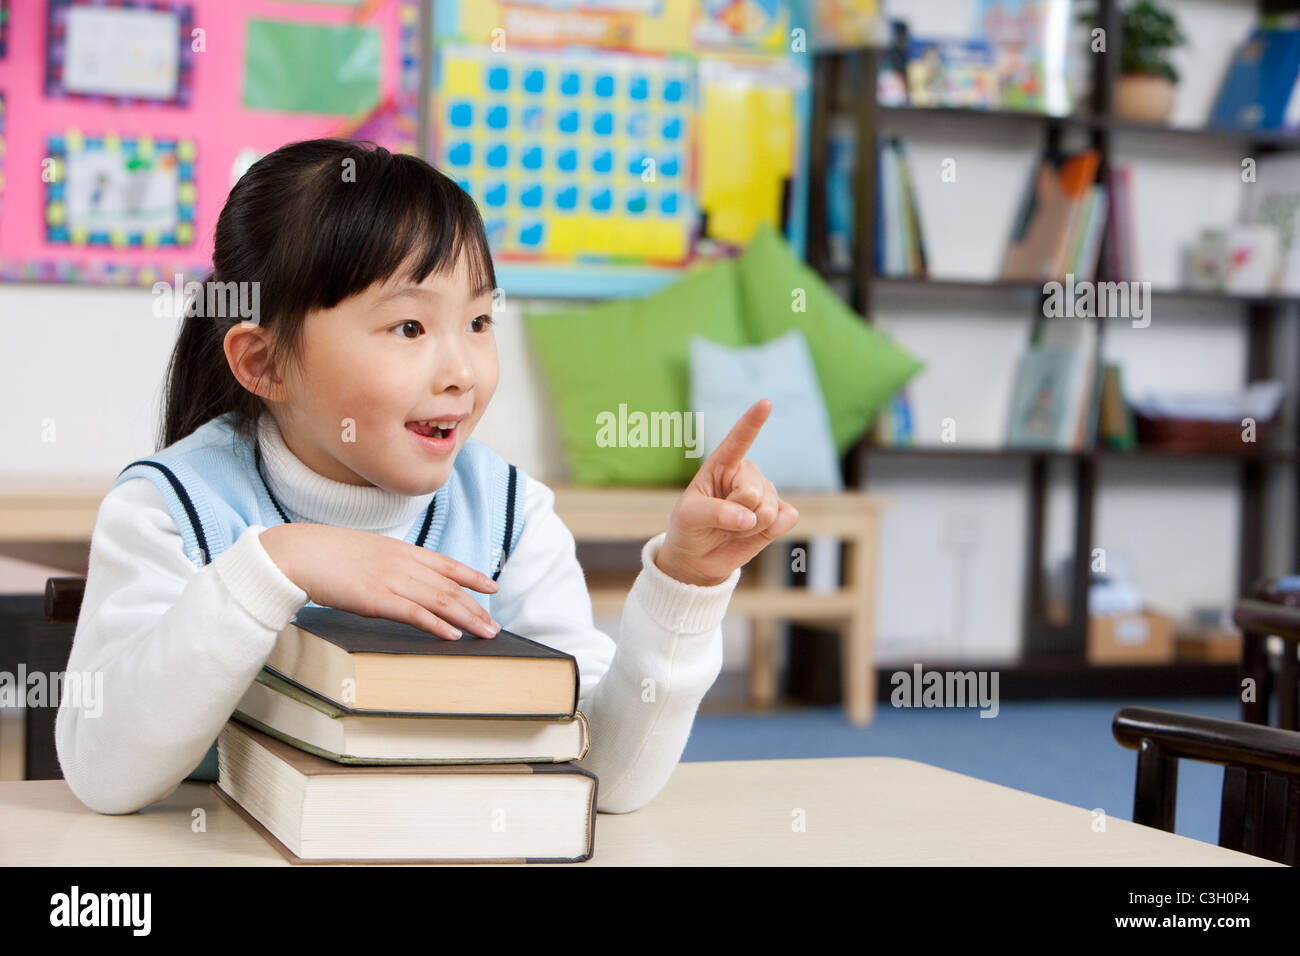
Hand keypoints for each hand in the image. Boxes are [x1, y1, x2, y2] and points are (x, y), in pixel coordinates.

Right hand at [258, 523, 500, 639]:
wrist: (297, 553)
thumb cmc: (325, 554)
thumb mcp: (366, 551)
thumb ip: (388, 563)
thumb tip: (403, 577)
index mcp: (401, 550)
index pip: (446, 564)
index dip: (472, 576)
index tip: (491, 587)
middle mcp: (402, 563)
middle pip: (449, 588)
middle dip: (476, 608)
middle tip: (494, 626)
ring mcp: (391, 580)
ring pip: (440, 601)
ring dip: (467, 619)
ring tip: (485, 633)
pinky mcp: (376, 599)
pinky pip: (414, 614)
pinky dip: (437, 625)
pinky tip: (453, 635)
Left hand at [656, 399, 797, 585]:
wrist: (700, 557)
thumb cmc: (690, 528)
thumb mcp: (689, 518)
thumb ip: (716, 513)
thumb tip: (751, 519)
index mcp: (721, 464)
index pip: (737, 440)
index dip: (752, 422)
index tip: (766, 402)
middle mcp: (747, 473)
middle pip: (752, 492)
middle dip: (736, 514)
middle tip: (721, 521)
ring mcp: (767, 492)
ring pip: (768, 510)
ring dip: (748, 528)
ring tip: (733, 528)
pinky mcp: (782, 513)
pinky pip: (787, 519)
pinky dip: (769, 533)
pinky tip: (753, 532)